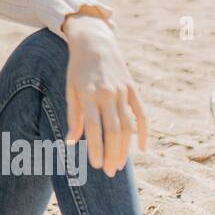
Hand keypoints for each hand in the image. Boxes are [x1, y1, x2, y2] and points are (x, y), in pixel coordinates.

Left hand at [62, 14, 147, 177]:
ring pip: (128, 126)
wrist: (95, 42)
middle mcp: (107, 93)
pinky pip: (141, 114)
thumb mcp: (70, 89)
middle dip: (112, 154)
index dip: (95, 148)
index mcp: (88, 94)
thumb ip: (73, 116)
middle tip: (110, 172)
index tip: (95, 165)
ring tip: (119, 165)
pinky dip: (144, 132)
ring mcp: (123, 91)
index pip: (93, 127)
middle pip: (113, 130)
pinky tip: (141, 148)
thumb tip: (72, 142)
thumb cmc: (77, 69)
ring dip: (125, 148)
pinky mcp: (133, 89)